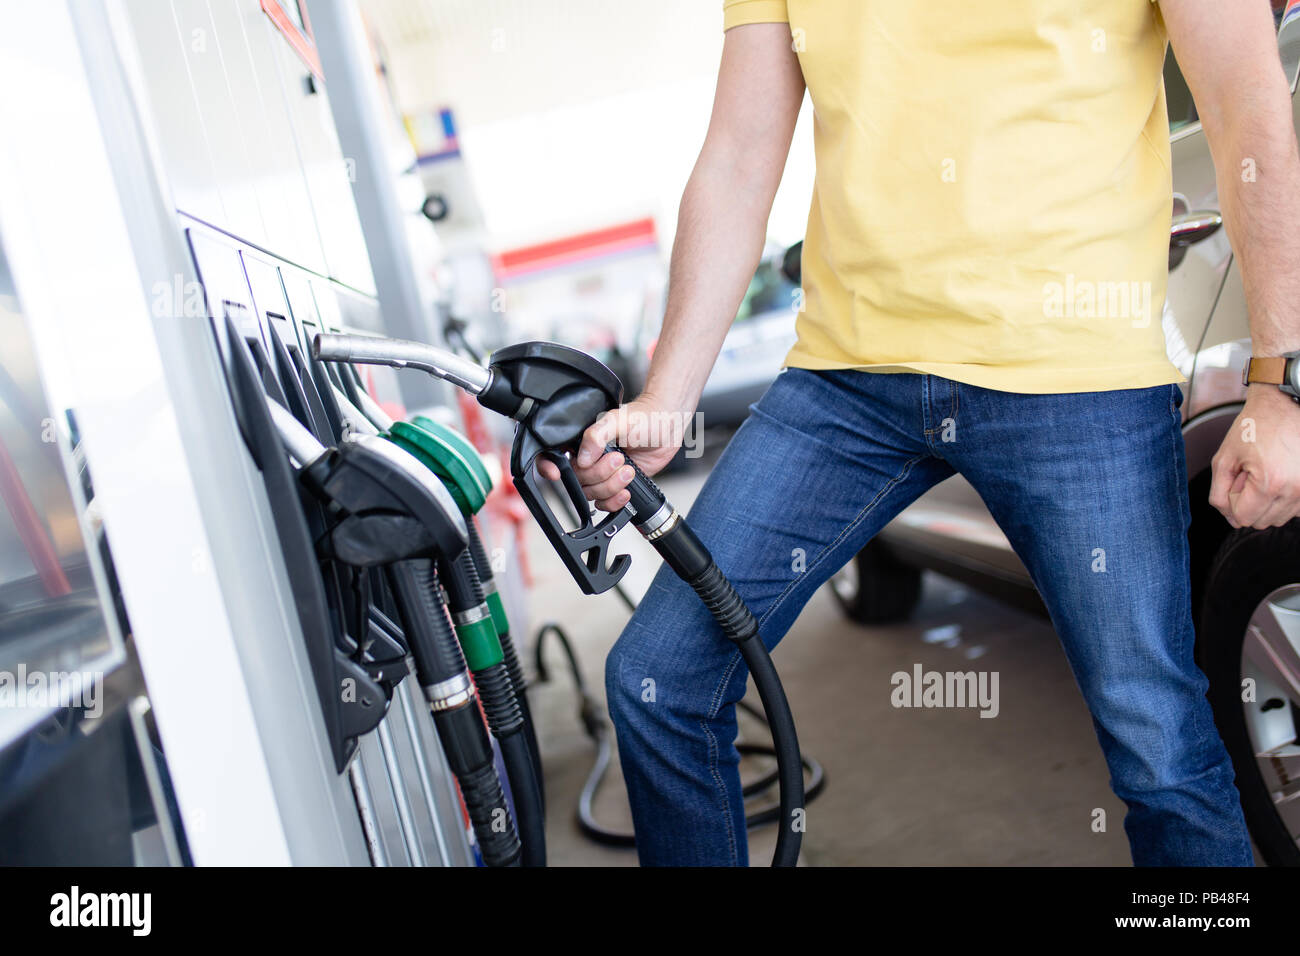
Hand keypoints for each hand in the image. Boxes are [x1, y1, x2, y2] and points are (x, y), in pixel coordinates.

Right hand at [538, 396, 686, 511]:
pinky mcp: (616, 484)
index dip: (549, 467)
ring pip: (592, 493)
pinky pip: (605, 503)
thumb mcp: (618, 419)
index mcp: (582, 440)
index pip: (554, 455)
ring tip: (628, 470)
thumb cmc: (645, 416)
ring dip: (611, 486)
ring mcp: (603, 473)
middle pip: (578, 480)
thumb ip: (597, 435)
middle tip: (619, 459)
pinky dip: (615, 501)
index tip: (558, 474)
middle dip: (600, 474)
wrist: (668, 427)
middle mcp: (590, 457)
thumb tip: (583, 457)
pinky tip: (626, 490)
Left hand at [1209, 385, 1299, 527]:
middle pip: (1261, 521)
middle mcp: (1295, 491)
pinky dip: (1283, 498)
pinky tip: (1279, 475)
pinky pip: (1295, 508)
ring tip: (1266, 471)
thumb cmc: (1254, 427)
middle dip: (1249, 501)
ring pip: (1279, 517)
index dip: (1233, 500)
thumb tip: (1230, 517)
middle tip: (1251, 473)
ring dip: (1267, 500)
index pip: (1243, 518)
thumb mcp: (1224, 458)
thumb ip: (1219, 493)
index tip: (1238, 477)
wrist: (1285, 405)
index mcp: (1269, 484)